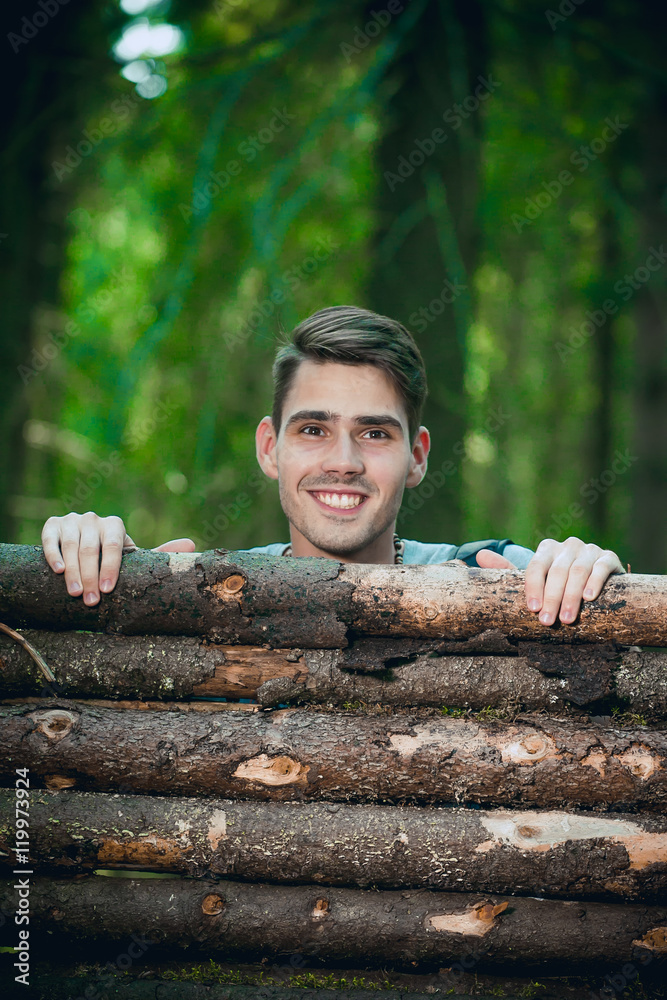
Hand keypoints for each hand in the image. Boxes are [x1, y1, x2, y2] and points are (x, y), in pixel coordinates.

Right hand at [41, 511, 194, 605]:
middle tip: (90, 601)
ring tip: (75, 593)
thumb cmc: (113, 559)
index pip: (114, 544)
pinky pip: (50, 538)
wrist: (82, 550)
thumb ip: (158, 555)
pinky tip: (59, 571)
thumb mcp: (133, 559)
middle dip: (90, 576)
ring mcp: (71, 520)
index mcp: (115, 524)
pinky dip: (53, 554)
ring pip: (71, 545)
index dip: (110, 567)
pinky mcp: (52, 524)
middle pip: (90, 548)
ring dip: (73, 570)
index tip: (107, 590)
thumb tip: (191, 544)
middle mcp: (93, 518)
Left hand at [475, 537, 625, 624]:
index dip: (534, 588)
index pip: (536, 566)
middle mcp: (568, 545)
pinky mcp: (609, 557)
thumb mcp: (534, 580)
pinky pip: (602, 567)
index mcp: (547, 549)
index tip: (533, 610)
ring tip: (568, 619)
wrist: (594, 583)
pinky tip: (589, 598)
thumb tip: (480, 555)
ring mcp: (590, 549)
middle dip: (553, 598)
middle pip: (558, 571)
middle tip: (549, 622)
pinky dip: (595, 581)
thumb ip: (508, 570)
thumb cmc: (557, 584)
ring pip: (578, 570)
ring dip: (572, 596)